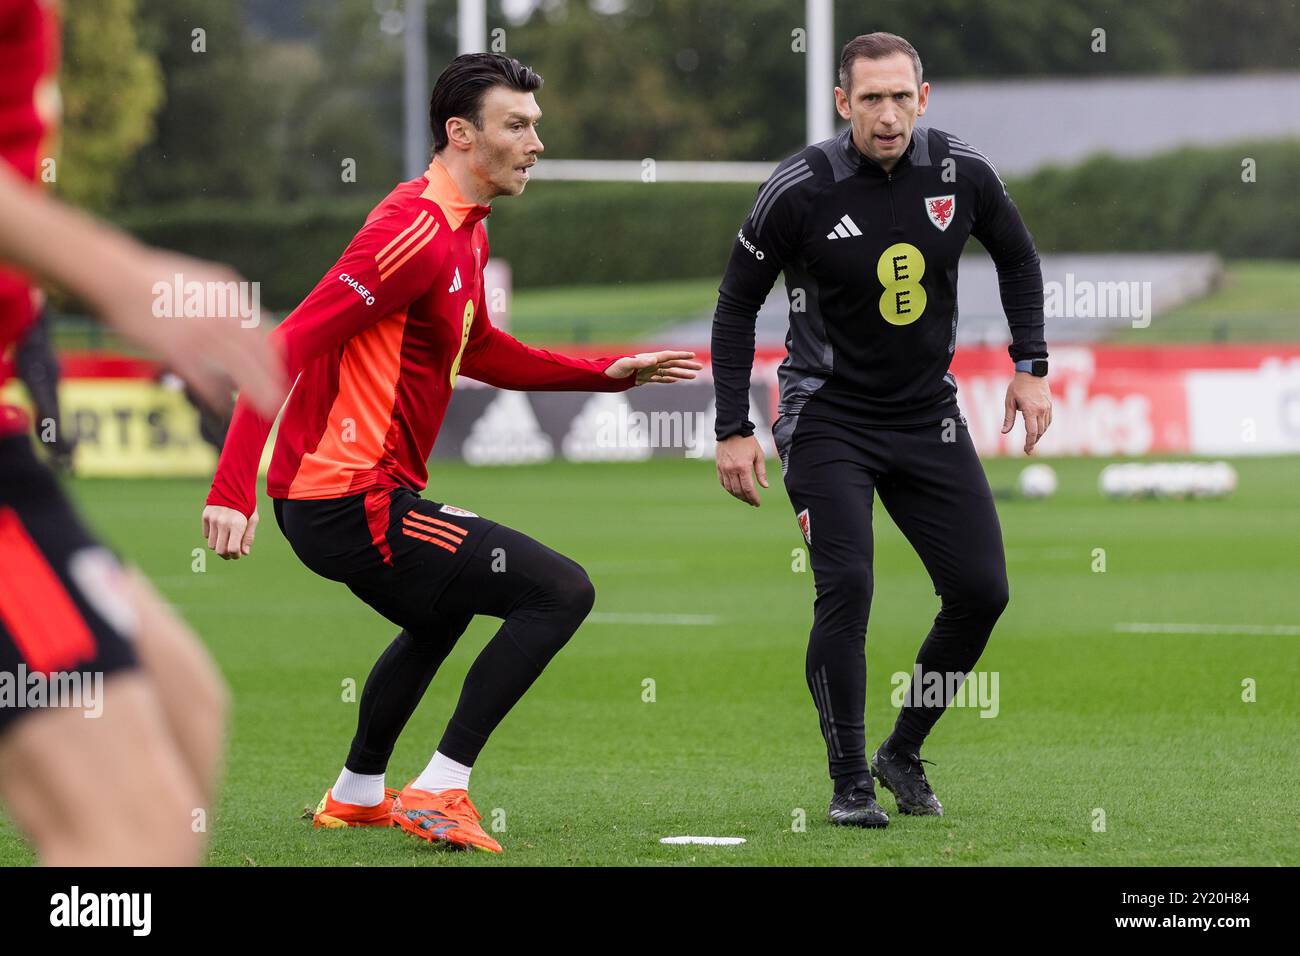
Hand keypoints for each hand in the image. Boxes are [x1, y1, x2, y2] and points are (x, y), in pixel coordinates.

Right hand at [0, 165, 285, 417]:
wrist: (119, 277)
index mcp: (230, 296)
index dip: (273, 357)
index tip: (279, 373)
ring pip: (239, 370)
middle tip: (280, 399)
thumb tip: (244, 319)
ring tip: (265, 409)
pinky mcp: (179, 351)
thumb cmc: (157, 278)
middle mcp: (221, 315)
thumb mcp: (203, 278)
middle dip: (272, 379)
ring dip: (255, 392)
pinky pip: (206, 379)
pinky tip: (223, 406)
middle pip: (258, 355)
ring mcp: (201, 334)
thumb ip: (226, 298)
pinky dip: (218, 395)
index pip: (263, 332)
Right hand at [203, 505, 257, 559]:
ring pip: (211, 544)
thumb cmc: (246, 503)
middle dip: (226, 555)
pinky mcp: (205, 516)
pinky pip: (206, 535)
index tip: (238, 553)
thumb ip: (249, 536)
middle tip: (231, 554)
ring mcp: (212, 519)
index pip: (232, 549)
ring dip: (219, 546)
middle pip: (220, 550)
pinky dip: (213, 536)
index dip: (236, 555)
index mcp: (237, 524)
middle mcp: (223, 523)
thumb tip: (244, 553)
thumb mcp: (253, 518)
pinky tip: (220, 530)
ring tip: (226, 541)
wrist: (232, 484)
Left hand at [605, 350, 702, 384]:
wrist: (605, 376)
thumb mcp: (626, 364)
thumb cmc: (614, 368)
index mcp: (648, 359)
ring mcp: (648, 371)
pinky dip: (668, 379)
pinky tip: (676, 380)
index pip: (668, 356)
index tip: (693, 355)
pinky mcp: (643, 379)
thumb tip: (654, 360)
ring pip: (668, 372)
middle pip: (672, 363)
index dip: (681, 355)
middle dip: (686, 365)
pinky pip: (659, 379)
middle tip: (700, 367)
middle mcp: (650, 364)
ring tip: (693, 376)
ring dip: (681, 373)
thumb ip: (639, 362)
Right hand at [716, 434, 767, 506]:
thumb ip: (761, 472)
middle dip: (746, 499)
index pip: (748, 488)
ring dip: (738, 496)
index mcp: (743, 467)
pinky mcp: (719, 467)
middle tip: (752, 502)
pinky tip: (735, 491)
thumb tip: (765, 486)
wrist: (731, 430)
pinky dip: (729, 489)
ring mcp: (724, 469)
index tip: (757, 503)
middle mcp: (732, 469)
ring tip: (745, 498)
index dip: (753, 498)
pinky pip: (723, 483)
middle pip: (738, 491)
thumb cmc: (747, 442)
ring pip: (730, 489)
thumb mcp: (758, 455)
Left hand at [1002, 372, 1052, 454]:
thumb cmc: (1017, 386)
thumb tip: (1004, 432)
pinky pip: (1049, 420)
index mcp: (1030, 410)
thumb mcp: (1009, 401)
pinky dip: (1044, 428)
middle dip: (1033, 442)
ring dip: (1038, 436)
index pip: (1032, 432)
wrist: (1032, 372)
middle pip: (1039, 432)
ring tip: (1031, 441)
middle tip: (1027, 449)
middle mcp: (1041, 410)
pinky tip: (1038, 431)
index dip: (1029, 443)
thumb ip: (1008, 418)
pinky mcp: (1050, 405)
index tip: (1026, 450)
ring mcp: (1047, 408)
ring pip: (1045, 427)